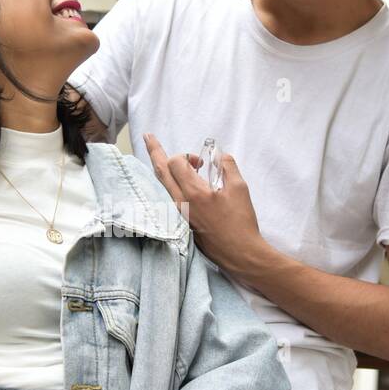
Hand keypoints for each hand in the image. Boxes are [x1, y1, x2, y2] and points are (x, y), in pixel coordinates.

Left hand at [143, 132, 262, 274]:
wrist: (239, 253)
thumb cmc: (241, 222)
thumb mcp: (239, 188)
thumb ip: (228, 166)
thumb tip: (220, 156)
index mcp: (193, 193)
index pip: (176, 163)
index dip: (187, 155)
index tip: (202, 162)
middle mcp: (180, 203)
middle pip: (160, 171)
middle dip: (154, 151)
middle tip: (148, 136)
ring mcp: (178, 215)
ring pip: (161, 186)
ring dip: (161, 168)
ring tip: (158, 153)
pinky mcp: (181, 223)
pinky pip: (168, 198)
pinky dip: (169, 184)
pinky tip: (176, 181)